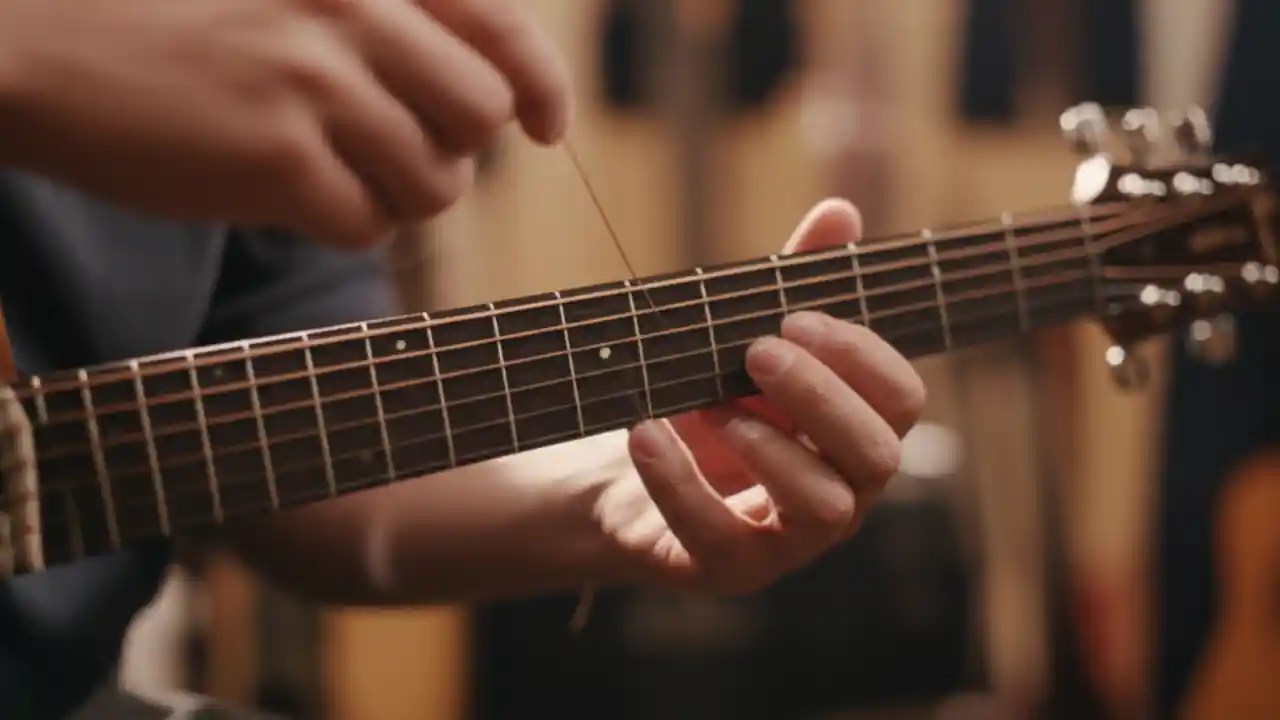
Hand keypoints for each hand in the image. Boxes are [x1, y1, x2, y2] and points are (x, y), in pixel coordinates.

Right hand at [0, 0, 568, 247]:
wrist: (39, 47)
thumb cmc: (176, 25)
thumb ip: (392, 27)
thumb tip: (500, 99)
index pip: (499, 26)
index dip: (540, 84)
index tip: (546, 127)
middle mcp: (349, 9)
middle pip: (479, 116)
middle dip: (452, 151)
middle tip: (396, 152)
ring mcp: (311, 82)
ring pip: (433, 182)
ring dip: (397, 194)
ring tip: (333, 170)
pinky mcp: (275, 157)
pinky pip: (367, 223)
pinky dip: (343, 223)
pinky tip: (293, 193)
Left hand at [594, 199, 925, 593]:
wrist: (626, 474)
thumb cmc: (708, 403)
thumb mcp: (746, 338)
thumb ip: (795, 282)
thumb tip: (841, 211)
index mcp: (856, 433)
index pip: (901, 399)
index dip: (861, 356)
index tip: (796, 317)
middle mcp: (843, 492)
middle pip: (881, 455)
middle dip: (822, 396)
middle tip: (757, 350)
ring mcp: (791, 540)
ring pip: (827, 508)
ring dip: (771, 448)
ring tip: (712, 404)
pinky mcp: (729, 567)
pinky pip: (720, 538)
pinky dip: (680, 481)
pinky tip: (646, 431)